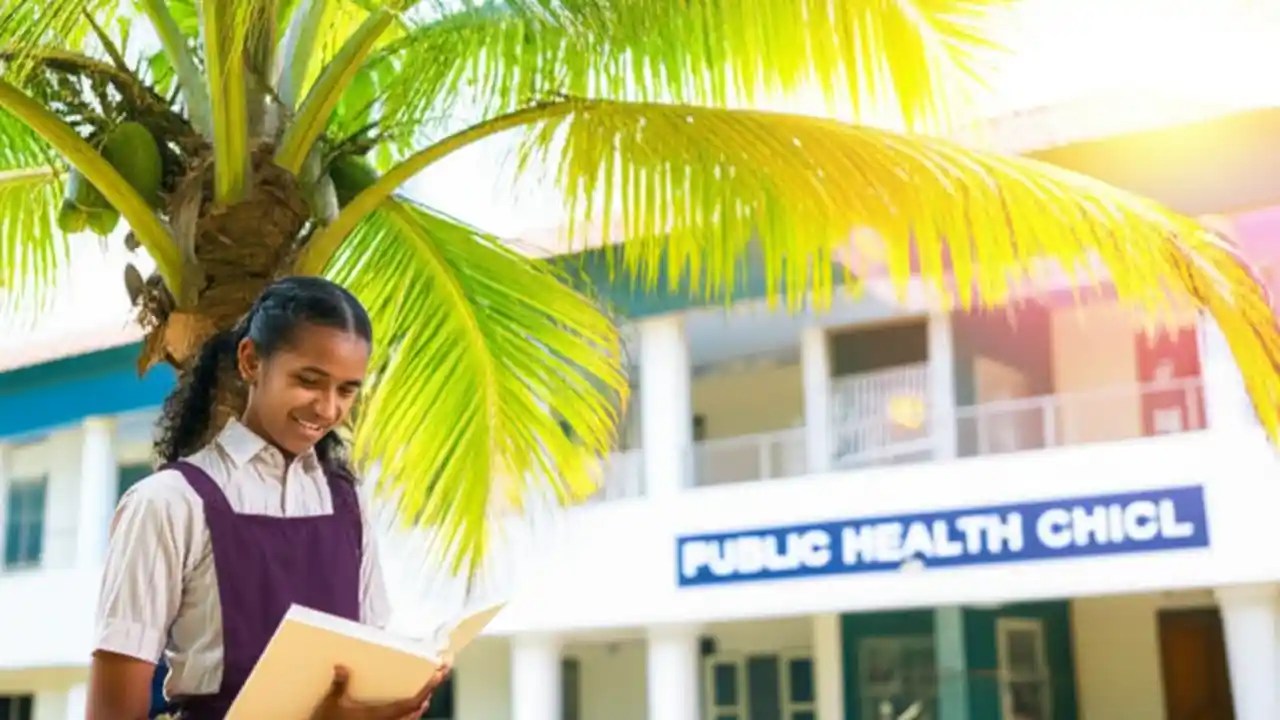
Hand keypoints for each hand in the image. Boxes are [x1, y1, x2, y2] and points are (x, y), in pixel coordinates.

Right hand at [309, 663, 450, 719]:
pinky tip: (410, 710)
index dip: (426, 689)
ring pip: (411, 719)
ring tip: (427, 692)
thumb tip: (341, 667)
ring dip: (421, 705)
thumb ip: (338, 686)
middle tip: (437, 677)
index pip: (410, 702)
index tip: (438, 676)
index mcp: (378, 716)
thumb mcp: (330, 706)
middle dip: (428, 693)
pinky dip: (410, 715)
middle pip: (416, 710)